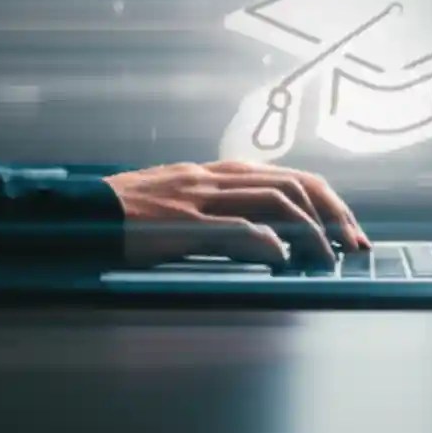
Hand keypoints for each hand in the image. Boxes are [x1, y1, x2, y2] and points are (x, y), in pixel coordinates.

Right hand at [103, 160, 369, 268]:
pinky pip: (233, 228)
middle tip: (355, 245)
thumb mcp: (179, 203)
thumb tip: (266, 238)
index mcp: (216, 172)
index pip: (288, 175)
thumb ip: (220, 211)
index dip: (327, 201)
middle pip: (293, 183)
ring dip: (309, 231)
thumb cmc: (125, 214)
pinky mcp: (180, 224)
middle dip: (334, 213)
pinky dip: (265, 242)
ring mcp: (197, 198)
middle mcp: (213, 177)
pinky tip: (281, 260)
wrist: (77, 213)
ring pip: (273, 201)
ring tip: (325, 257)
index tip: (348, 230)